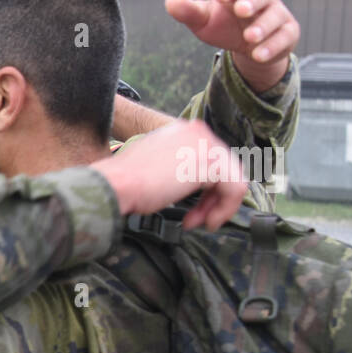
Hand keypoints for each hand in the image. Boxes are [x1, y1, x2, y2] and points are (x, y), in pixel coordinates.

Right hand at [93, 120, 245, 230]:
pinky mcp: (211, 164)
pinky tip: (208, 221)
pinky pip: (234, 190)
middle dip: (213, 198)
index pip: (211, 158)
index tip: (194, 207)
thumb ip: (178, 167)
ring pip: (233, 180)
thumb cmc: (126, 179)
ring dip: (218, 206)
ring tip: (201, 222)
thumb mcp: (156, 165)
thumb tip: (193, 181)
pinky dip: (224, 210)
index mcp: (184, 130)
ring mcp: (206, 145)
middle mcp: (198, 132)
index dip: (206, 188)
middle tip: (198, 218)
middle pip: (225, 169)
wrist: (117, 183)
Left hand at [165, 0, 298, 92]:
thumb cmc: (224, 26)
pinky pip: (284, 37)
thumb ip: (188, 12)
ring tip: (249, 38)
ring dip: (262, 26)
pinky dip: (272, 46)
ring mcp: (277, 15)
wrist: (248, 47)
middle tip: (241, 10)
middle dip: (251, 1)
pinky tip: (258, 55)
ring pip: (275, 16)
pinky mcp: (288, 33)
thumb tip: (170, 1)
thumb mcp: (204, 21)